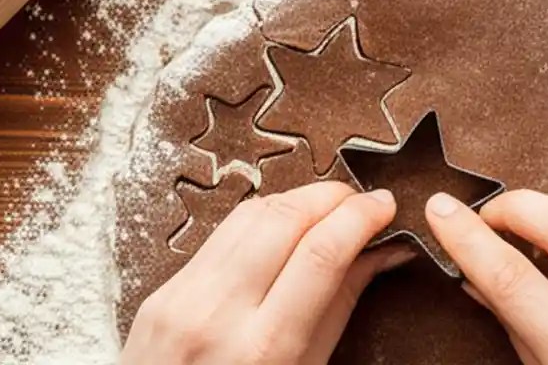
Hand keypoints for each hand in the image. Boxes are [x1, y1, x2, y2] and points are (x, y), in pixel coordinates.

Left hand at [122, 181, 411, 364]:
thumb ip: (341, 304)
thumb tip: (381, 251)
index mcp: (265, 349)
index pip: (321, 254)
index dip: (360, 217)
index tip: (383, 206)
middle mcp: (219, 315)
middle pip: (285, 220)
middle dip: (332, 197)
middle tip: (361, 201)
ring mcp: (184, 298)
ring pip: (251, 214)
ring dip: (298, 199)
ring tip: (329, 207)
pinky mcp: (164, 290)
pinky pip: (220, 233)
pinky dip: (261, 218)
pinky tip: (284, 225)